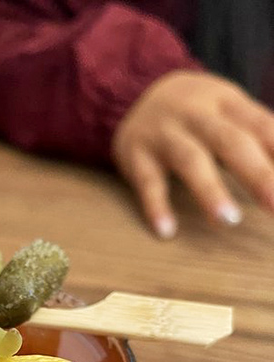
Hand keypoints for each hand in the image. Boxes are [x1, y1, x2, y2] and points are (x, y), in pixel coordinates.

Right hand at [112, 71, 273, 237]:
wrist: (136, 95)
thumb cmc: (198, 114)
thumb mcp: (230, 112)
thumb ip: (259, 136)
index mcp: (227, 101)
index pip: (262, 126)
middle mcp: (196, 114)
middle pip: (231, 142)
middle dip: (257, 175)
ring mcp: (164, 135)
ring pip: (190, 160)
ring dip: (210, 191)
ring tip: (229, 220)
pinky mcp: (136, 157)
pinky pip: (147, 183)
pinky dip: (156, 207)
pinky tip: (167, 231)